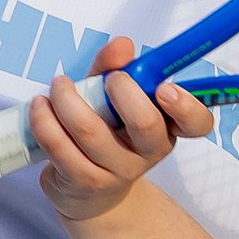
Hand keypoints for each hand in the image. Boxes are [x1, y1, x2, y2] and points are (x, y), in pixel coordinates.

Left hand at [30, 36, 215, 221]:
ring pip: (90, 129)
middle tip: (108, 78)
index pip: (196, 123)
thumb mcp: (113, 98)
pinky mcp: (84, 181)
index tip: (165, 88)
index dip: (187, 106)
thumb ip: (115, 68)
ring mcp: (117, 170)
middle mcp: (148, 151)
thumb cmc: (106, 133)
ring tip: (59, 85)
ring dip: (67, 98)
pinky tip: (41, 106)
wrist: (89, 191)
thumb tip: (121, 46)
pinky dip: (44, 119)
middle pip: (145, 122)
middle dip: (123, 89)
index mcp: (166, 127)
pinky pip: (59, 145)